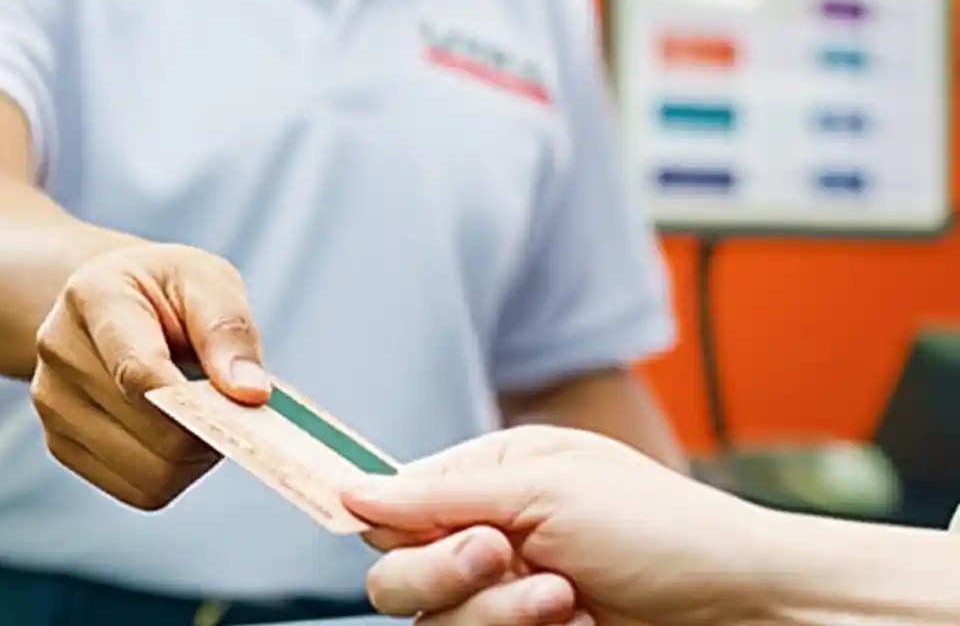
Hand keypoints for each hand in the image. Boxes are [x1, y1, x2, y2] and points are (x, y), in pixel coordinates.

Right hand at [30, 243, 270, 509]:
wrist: (111, 303)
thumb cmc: (167, 291)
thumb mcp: (206, 281)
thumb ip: (228, 329)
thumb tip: (250, 394)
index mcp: (94, 295)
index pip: (138, 370)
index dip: (197, 401)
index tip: (248, 401)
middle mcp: (60, 350)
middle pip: (154, 431)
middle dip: (209, 427)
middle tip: (232, 403)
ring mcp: (53, 403)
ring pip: (151, 473)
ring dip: (195, 456)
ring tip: (203, 414)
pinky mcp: (61, 444)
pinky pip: (140, 491)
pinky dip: (175, 474)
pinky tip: (177, 434)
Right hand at [344, 426, 773, 625]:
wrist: (740, 602)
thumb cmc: (660, 525)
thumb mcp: (547, 488)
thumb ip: (441, 496)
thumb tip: (350, 492)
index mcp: (486, 480)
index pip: (393, 505)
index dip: (390, 523)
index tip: (418, 530)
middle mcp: (486, 538)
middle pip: (396, 575)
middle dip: (443, 572)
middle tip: (501, 555)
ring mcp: (505, 599)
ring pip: (436, 624)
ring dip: (497, 614)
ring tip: (565, 597)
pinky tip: (578, 622)